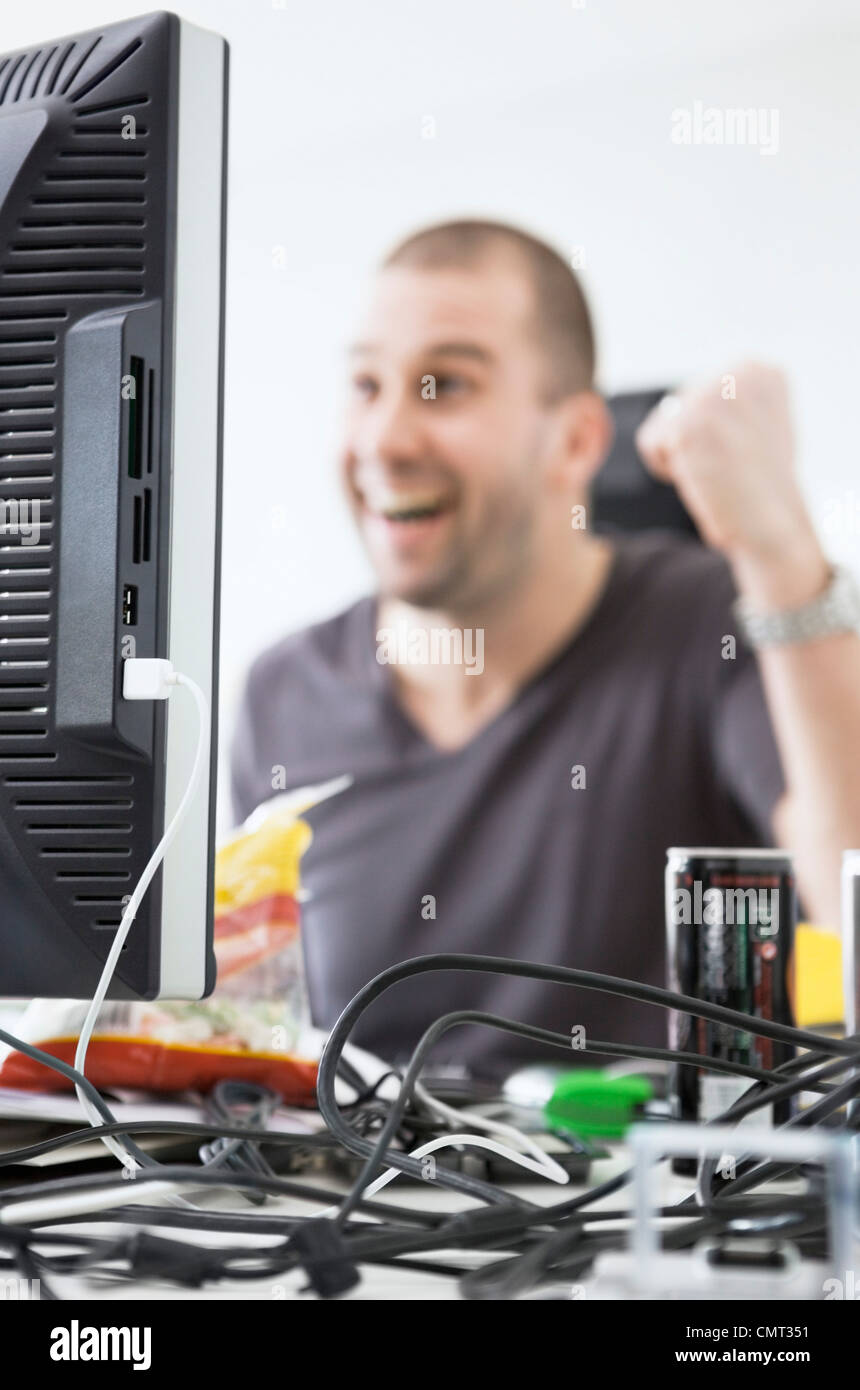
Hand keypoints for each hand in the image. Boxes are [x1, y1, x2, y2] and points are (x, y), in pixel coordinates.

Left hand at [635, 363, 827, 607]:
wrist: (774, 524)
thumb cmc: (760, 484)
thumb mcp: (753, 424)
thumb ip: (724, 401)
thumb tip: (674, 403)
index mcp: (757, 370)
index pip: (699, 392)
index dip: (710, 433)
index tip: (743, 452)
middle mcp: (737, 373)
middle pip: (678, 404)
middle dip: (694, 442)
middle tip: (730, 467)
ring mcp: (712, 396)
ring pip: (663, 423)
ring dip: (682, 456)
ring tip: (717, 471)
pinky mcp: (687, 425)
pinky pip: (650, 443)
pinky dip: (667, 469)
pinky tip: (703, 479)